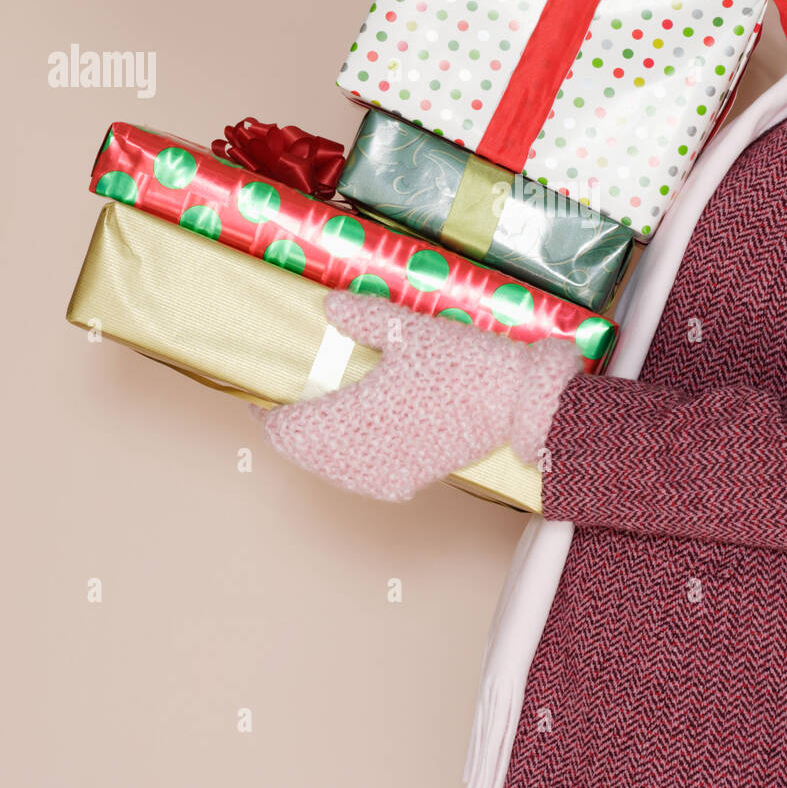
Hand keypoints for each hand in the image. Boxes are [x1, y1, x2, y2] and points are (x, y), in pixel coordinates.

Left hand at [252, 289, 583, 500]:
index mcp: (355, 417)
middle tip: (292, 402)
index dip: (270, 413)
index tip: (269, 394)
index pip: (288, 430)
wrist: (517, 405)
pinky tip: (355, 441)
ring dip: (316, 449)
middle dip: (291, 429)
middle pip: (303, 454)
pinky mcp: (407, 482)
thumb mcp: (410, 331)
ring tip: (319, 420)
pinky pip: (359, 479)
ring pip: (329, 471)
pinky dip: (346, 463)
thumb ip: (363, 317)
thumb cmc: (465, 365)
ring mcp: (385, 473)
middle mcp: (363, 454)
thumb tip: (330, 305)